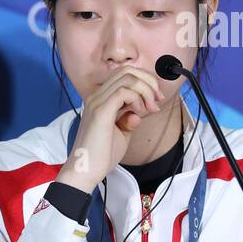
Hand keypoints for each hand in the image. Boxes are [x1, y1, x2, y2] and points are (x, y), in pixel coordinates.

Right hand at [56, 65, 163, 192]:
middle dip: (148, 81)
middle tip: (157, 100)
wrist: (85, 171)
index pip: (123, 75)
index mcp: (99, 100)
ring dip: (146, 90)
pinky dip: (138, 99)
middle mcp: (96, 96)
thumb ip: (128, 120)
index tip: (155, 100)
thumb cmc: (100, 156)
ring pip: (128, 77)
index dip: (144, 82)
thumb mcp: (121, 134)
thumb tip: (137, 113)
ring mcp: (97, 102)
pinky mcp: (101, 111)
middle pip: (127, 70)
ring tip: (150, 109)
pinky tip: (140, 113)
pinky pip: (125, 91)